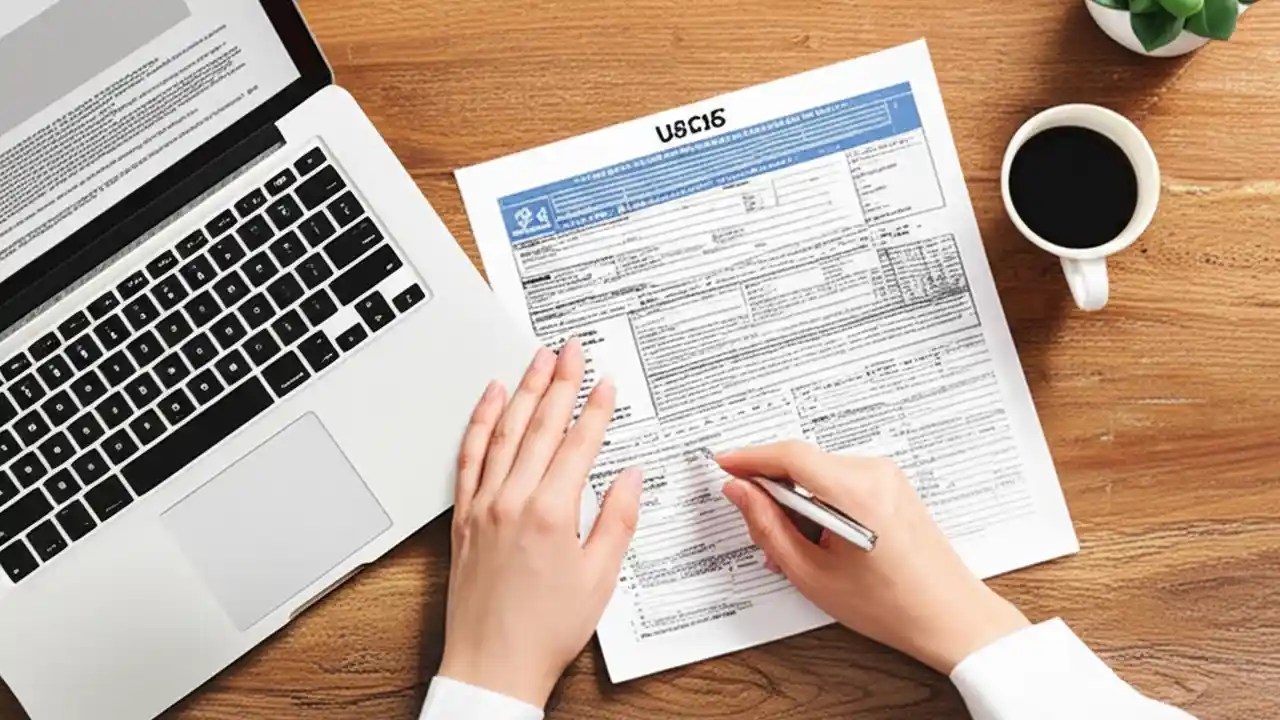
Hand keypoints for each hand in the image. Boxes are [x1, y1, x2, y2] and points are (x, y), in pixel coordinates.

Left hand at [439, 340, 642, 706]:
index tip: (606, 381)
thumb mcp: (600, 578)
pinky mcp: (464, 517)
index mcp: (553, 513)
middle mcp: (514, 500)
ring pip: (505, 432)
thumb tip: (629, 477)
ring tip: (537, 360)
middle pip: (541, 426)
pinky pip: (469, 457)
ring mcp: (484, 505)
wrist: (493, 665)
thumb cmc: (547, 629)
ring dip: (524, 390)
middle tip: (571, 350)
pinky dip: (479, 422)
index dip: (596, 408)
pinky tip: (489, 397)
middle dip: (560, 382)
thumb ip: (617, 520)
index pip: (579, 444)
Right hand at [717, 442, 1028, 673]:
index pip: (788, 455)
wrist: (950, 616)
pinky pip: (841, 482)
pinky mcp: (892, 485)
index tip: (724, 464)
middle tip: (757, 529)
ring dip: (797, 503)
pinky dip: (820, 505)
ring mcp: (887, 476)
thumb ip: (767, 527)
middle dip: (773, 491)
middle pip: (803, 463)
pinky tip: (817, 542)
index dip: (749, 457)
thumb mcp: (811, 573)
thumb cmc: (891, 605)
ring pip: (820, 474)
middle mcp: (875, 472)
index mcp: (855, 491)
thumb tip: (740, 493)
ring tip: (793, 550)